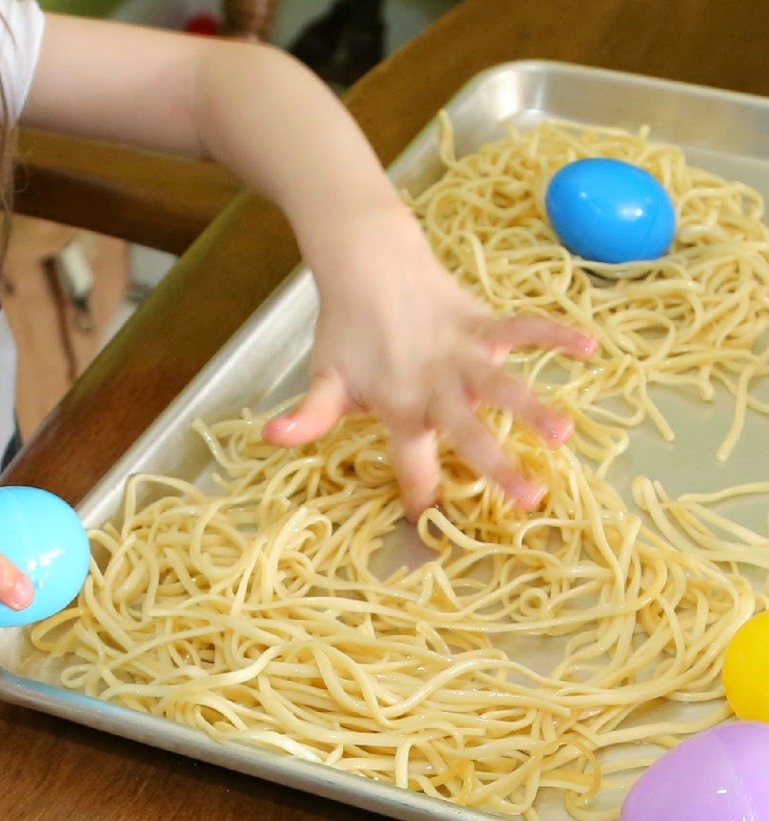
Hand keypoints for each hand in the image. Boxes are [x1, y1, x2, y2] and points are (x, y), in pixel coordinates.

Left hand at [262, 202, 597, 519]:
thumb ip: (309, 415)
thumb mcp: (325, 377)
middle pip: (467, 431)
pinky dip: (554, 333)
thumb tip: (269, 439)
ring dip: (532, 405)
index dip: (417, 494)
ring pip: (501, 382)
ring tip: (563, 432)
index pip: (411, 463)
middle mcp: (434, 385)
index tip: (428, 520)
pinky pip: (522, 325)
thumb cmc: (346, 329)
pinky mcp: (481, 322)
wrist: (366, 262)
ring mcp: (461, 352)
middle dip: (497, 466)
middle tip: (530, 501)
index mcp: (397, 407)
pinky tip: (590, 346)